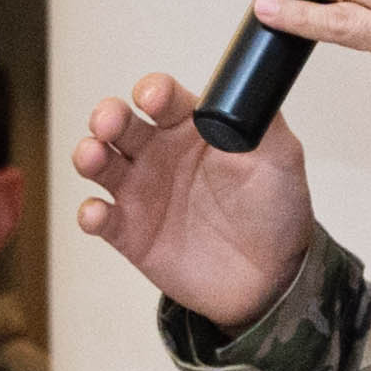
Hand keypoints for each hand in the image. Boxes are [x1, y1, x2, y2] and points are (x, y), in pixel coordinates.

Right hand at [72, 71, 323, 330]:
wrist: (271, 278)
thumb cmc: (275, 212)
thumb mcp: (281, 158)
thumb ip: (262, 121)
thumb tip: (242, 92)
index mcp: (192, 128)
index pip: (164, 98)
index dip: (153, 92)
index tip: (151, 97)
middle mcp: (160, 154)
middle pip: (121, 123)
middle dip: (108, 116)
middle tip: (108, 123)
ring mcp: (142, 193)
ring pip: (101, 163)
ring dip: (89, 155)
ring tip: (93, 158)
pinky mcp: (130, 233)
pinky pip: (100, 218)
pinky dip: (91, 213)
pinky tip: (97, 213)